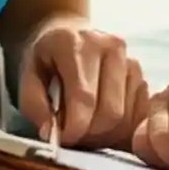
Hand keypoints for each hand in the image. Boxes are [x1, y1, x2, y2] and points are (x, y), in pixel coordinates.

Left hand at [18, 25, 149, 150]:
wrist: (69, 30)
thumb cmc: (47, 55)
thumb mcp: (28, 74)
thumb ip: (34, 103)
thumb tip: (50, 132)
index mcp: (74, 43)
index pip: (84, 98)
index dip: (75, 128)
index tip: (63, 138)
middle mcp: (109, 45)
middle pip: (111, 112)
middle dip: (91, 134)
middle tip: (73, 135)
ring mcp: (129, 57)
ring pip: (126, 116)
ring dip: (105, 133)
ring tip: (85, 126)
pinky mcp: (140, 72)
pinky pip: (138, 113)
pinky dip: (121, 127)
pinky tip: (102, 122)